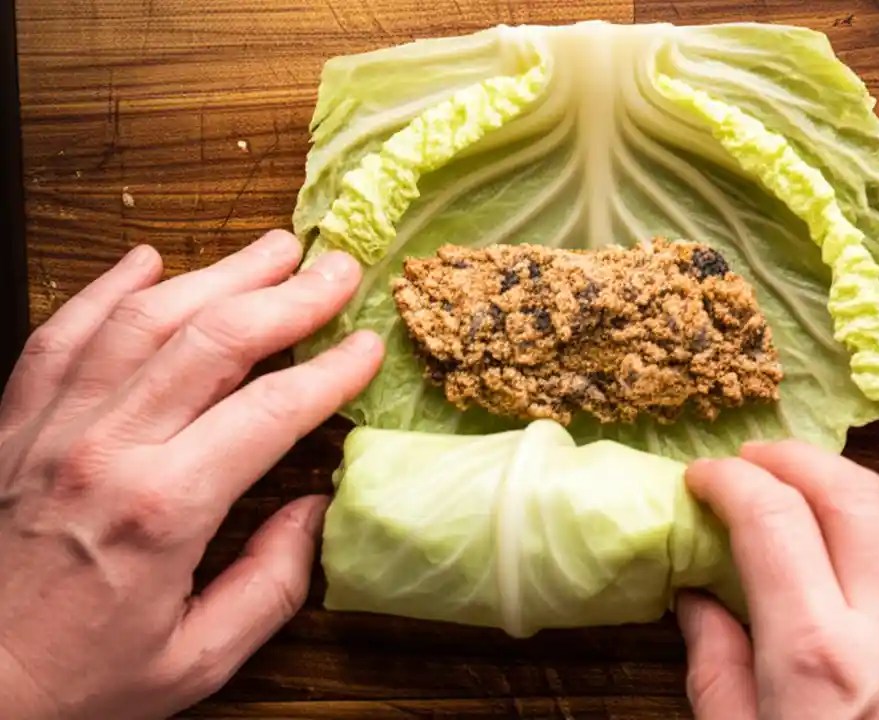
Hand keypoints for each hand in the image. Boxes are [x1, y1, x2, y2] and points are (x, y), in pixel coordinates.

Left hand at [0, 231, 382, 719]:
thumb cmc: (76, 685)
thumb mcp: (196, 660)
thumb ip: (271, 584)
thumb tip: (315, 511)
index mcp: (163, 510)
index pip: (271, 410)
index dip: (331, 371)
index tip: (368, 347)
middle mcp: (105, 450)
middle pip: (212, 341)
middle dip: (287, 298)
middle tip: (337, 270)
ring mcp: (50, 430)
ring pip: (142, 321)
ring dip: (215, 275)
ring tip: (270, 250)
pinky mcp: (12, 427)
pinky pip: (60, 336)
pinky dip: (104, 291)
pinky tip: (146, 263)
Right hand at [677, 442, 878, 718]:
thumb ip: (716, 670)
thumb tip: (698, 598)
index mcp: (816, 659)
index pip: (770, 518)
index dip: (728, 480)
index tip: (700, 479)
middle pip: (849, 492)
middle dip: (792, 459)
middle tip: (751, 462)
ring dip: (854, 487)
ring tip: (810, 494)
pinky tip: (877, 551)